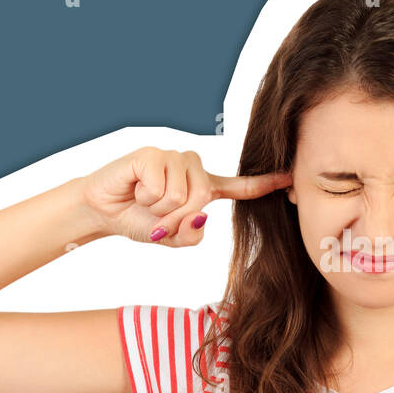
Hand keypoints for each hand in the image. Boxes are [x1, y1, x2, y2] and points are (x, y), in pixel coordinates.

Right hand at [80, 147, 292, 244]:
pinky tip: (134, 187)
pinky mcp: (153, 154)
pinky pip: (161, 187)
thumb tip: (200, 214)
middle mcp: (193, 169)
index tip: (289, 179)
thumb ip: (191, 234)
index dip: (264, 184)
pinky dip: (145, 197)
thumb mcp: (171, 238)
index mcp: (204, 188)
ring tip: (144, 200)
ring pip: (181, 194)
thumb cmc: (139, 221)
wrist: (103, 212)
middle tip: (155, 217)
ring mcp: (174, 158)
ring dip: (159, 209)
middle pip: (202, 198)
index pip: (239, 186)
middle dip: (176, 218)